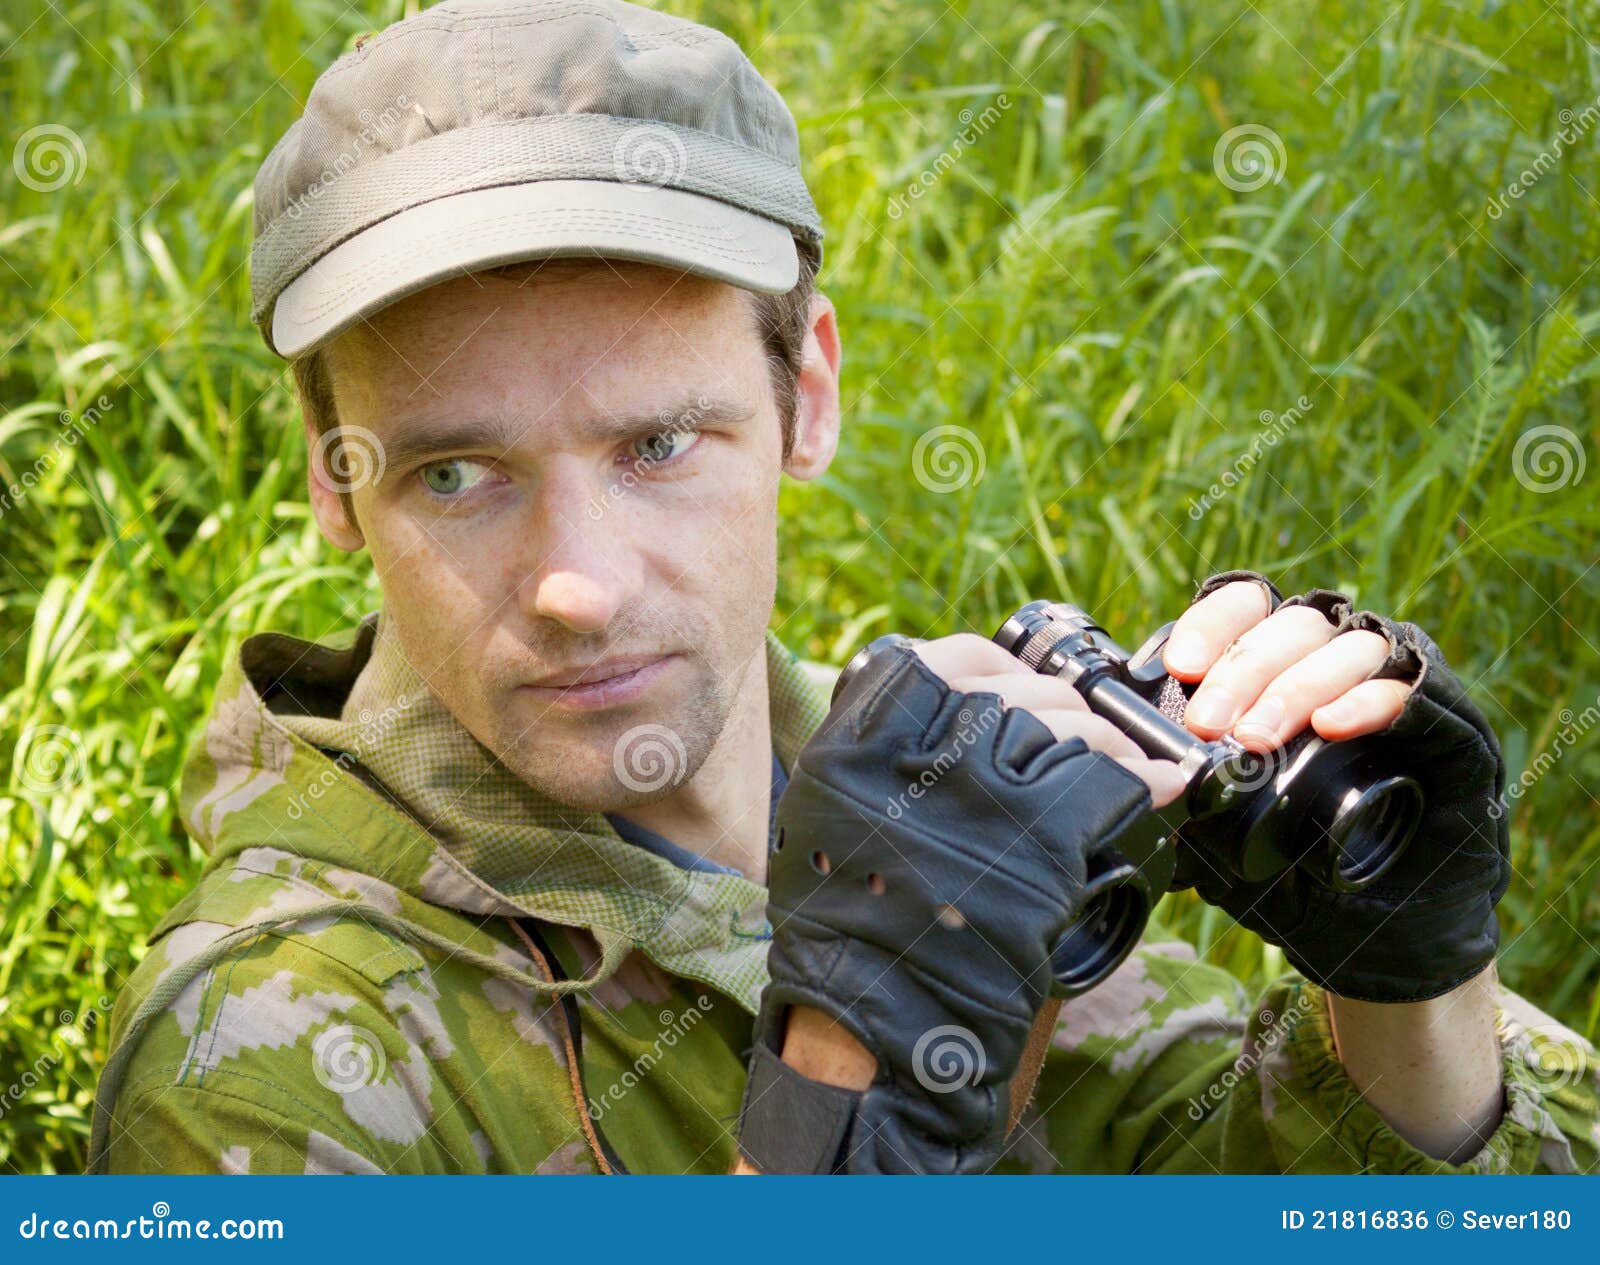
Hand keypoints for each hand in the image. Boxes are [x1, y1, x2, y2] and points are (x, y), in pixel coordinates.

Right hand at [737, 633, 1179, 1173]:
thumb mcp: (832, 821)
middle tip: (1092, 740)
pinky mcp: (1038, 838)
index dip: (998, 669)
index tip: (1024, 685)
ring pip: (1071, 728)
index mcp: (858, 738)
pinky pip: (1110, 782)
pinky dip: (1146, 782)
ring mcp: (979, 788)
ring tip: (1132, 767)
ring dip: (1111, 745)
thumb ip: (882, 759)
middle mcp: (915, 747)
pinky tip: (1165, 786)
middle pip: (1019, 692)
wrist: (870, 1029)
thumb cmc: (851, 937)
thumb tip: (954, 716)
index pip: (948, 659)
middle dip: (1067, 712)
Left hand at [1161, 570, 1510, 1002]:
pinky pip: (1416, 692)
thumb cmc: (1300, 876)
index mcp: (1282, 671)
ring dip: (1294, 685)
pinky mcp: (1452, 731)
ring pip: (1348, 648)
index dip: (1215, 623)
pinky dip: (1372, 701)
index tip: (1181, 665)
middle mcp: (1340, 667)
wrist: (1385, 937)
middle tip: (1209, 725)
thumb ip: (1178, 810)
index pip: (1250, 610)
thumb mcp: (1220, 841)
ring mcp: (1398, 691)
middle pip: (1293, 625)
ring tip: (1256, 738)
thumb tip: (1119, 798)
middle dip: (1243, 669)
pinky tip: (1334, 724)